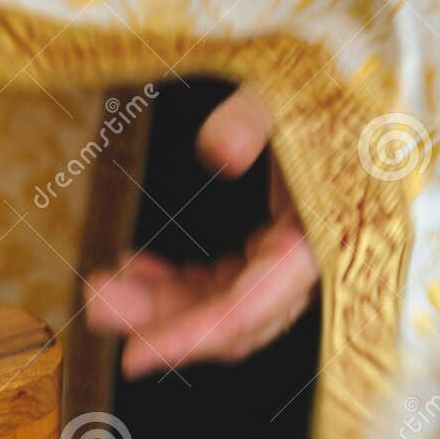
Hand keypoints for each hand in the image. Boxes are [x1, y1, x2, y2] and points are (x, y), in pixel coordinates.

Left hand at [84, 86, 318, 377]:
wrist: (343, 83)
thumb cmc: (319, 87)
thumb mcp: (287, 91)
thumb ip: (253, 117)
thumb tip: (216, 150)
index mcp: (325, 233)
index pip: (251, 306)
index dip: (192, 335)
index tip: (133, 356)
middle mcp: (312, 258)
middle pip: (232, 318)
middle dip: (161, 321)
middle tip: (95, 306)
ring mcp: (290, 257)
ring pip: (220, 304)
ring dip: (159, 303)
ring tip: (100, 286)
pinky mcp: (272, 249)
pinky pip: (220, 283)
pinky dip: (175, 283)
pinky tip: (131, 268)